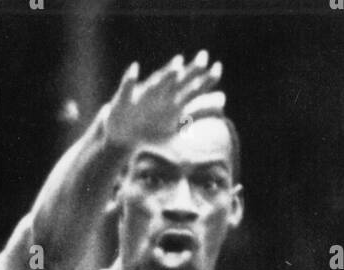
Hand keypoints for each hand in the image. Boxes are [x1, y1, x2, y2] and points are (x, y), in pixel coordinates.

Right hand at [102, 51, 224, 151]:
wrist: (123, 138)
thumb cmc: (151, 131)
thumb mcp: (176, 127)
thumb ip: (197, 114)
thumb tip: (221, 102)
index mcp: (172, 103)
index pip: (192, 89)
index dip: (205, 80)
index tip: (218, 69)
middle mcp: (160, 96)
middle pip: (178, 82)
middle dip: (190, 71)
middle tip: (204, 57)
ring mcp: (143, 97)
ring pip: (156, 84)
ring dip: (166, 75)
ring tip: (178, 65)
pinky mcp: (125, 101)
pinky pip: (127, 89)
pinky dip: (130, 79)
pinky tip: (134, 68)